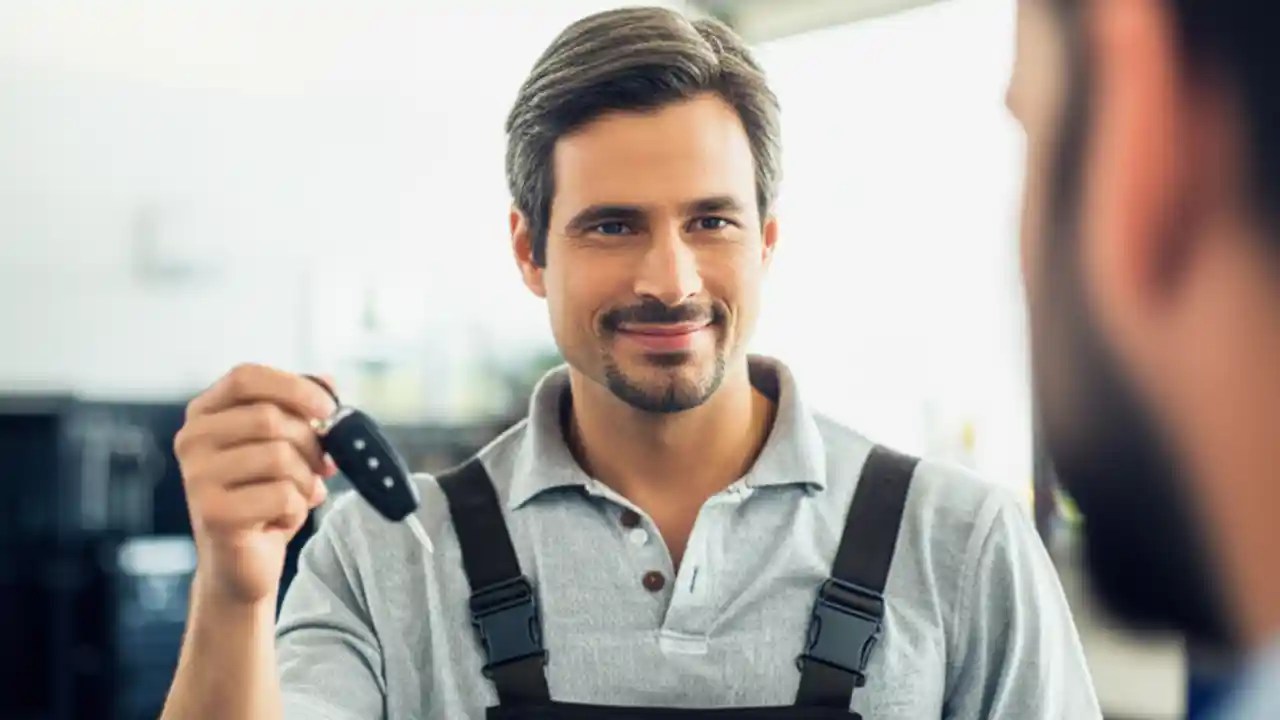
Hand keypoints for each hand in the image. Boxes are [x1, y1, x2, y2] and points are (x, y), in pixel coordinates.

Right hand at [175, 364, 338, 607]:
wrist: (241, 565)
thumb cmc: (264, 499)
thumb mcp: (286, 447)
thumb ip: (303, 411)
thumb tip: (328, 380)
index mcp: (204, 414)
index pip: (246, 377)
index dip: (294, 387)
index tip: (329, 408)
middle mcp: (192, 440)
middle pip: (270, 418)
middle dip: (310, 444)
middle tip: (320, 467)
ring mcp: (197, 477)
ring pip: (280, 456)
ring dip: (305, 480)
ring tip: (298, 496)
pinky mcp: (213, 513)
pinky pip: (281, 494)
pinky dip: (297, 508)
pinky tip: (281, 519)